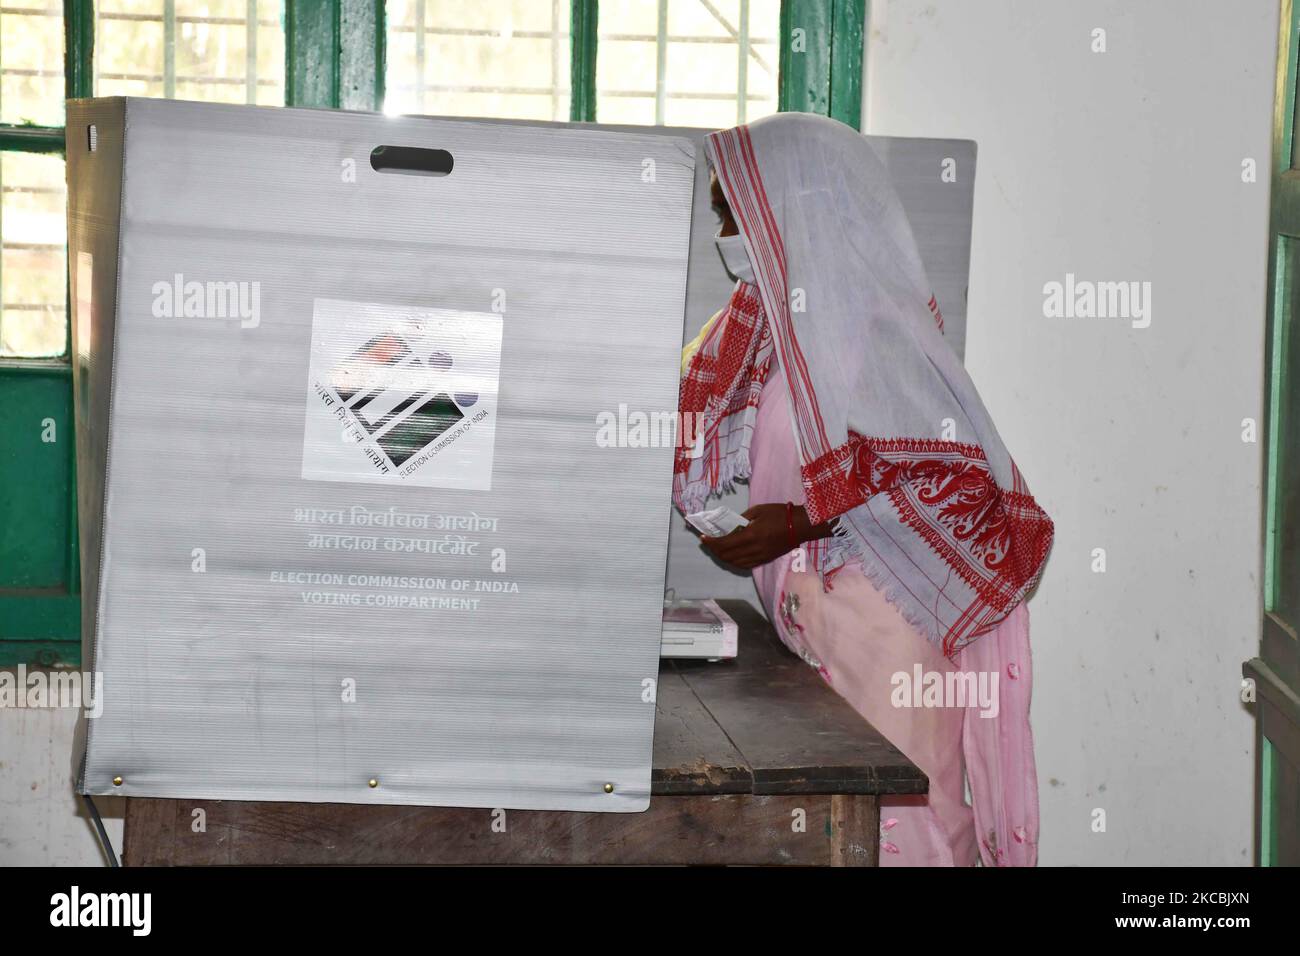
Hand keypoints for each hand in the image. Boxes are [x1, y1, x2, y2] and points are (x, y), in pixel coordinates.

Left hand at [700, 503, 831, 569]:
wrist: (801, 526)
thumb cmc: (780, 514)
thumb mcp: (758, 510)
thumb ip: (741, 519)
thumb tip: (730, 526)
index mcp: (751, 535)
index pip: (724, 544)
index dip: (710, 542)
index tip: (703, 537)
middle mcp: (753, 549)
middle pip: (726, 556)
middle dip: (714, 550)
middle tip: (708, 543)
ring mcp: (759, 557)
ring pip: (734, 563)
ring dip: (723, 557)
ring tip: (717, 549)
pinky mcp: (765, 560)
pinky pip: (745, 565)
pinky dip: (734, 562)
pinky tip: (731, 555)